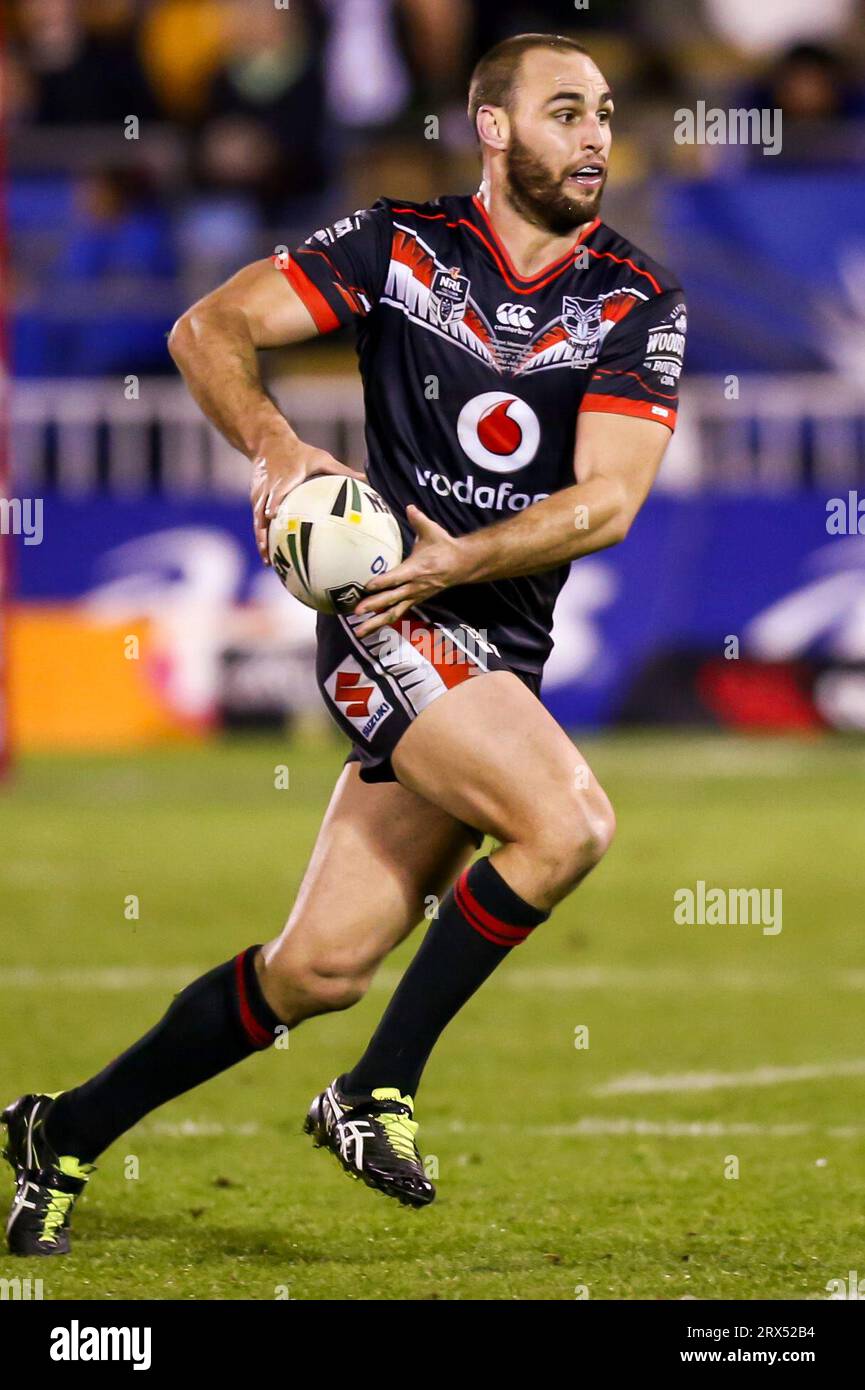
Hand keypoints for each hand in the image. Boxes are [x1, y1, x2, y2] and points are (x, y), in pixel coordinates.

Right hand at [251, 439, 363, 564]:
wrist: (269, 443)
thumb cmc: (299, 452)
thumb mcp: (321, 458)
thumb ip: (341, 470)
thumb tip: (365, 479)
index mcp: (284, 478)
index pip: (276, 491)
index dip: (273, 502)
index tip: (272, 514)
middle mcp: (269, 488)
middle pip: (262, 511)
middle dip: (262, 530)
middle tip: (268, 549)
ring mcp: (260, 495)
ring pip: (257, 520)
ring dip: (261, 540)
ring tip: (268, 561)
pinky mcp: (256, 499)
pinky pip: (258, 520)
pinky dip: (262, 536)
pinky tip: (270, 554)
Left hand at [353, 505, 464, 636]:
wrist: (462, 564)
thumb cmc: (444, 546)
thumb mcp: (432, 531)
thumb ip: (418, 519)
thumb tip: (409, 507)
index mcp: (417, 569)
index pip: (397, 577)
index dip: (382, 582)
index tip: (367, 586)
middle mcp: (415, 586)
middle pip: (392, 599)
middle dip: (374, 606)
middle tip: (356, 611)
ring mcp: (415, 596)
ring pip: (394, 612)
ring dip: (376, 622)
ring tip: (359, 631)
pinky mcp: (415, 600)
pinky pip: (398, 613)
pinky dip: (384, 620)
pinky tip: (370, 627)